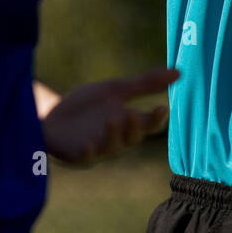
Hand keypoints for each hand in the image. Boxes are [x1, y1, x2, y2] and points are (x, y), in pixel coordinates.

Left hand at [40, 67, 177, 165]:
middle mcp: (117, 140)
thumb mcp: (115, 90)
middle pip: (132, 138)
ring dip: (113, 136)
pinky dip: (88, 153)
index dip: (157, 119)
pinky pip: (85, 159)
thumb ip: (145, 84)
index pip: (148, 125)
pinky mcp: (77, 157)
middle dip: (133, 128)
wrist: (52, 117)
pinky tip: (88, 145)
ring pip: (111, 149)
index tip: (163, 108)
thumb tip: (179, 73)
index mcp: (128, 123)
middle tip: (132, 113)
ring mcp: (98, 150)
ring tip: (112, 120)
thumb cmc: (86, 106)